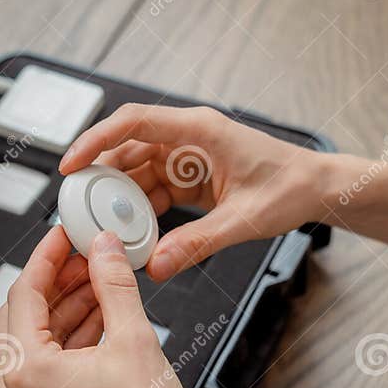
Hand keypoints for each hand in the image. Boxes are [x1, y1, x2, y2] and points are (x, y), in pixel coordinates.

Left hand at [0, 226, 245, 387]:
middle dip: (58, 278)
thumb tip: (105, 248)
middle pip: (25, 311)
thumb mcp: (134, 341)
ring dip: (67, 303)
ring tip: (100, 278)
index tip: (64, 233)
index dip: (47, 255)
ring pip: (37, 335)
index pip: (24, 291)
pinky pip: (47, 360)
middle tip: (86, 252)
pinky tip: (100, 313)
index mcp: (26, 372)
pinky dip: (70, 333)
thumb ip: (115, 285)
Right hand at [59, 103, 328, 280]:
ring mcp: (187, 156)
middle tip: (78, 207)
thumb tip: (156, 264)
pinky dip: (142, 210)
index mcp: (199, 130)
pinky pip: (154, 189)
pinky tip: (137, 232)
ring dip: (121, 198)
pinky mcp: (190, 176)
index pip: (134, 123)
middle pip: (127, 149)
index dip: (96, 140)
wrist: (316, 189)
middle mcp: (188, 137)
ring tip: (105, 226)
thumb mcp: (244, 219)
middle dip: (101, 178)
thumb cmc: (290, 188)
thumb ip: (198, 243)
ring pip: (138, 172)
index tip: (71, 164)